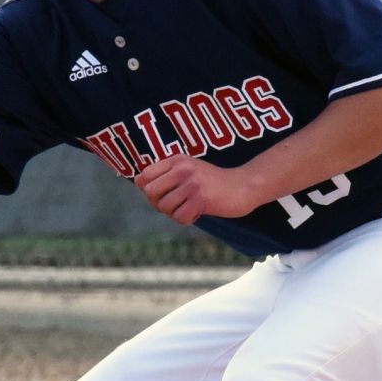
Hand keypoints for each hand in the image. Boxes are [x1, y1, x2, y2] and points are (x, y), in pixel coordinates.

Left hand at [133, 154, 260, 224]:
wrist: (244, 186)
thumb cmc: (213, 182)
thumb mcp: (189, 169)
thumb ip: (167, 173)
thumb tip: (138, 182)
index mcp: (177, 160)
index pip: (144, 175)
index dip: (148, 190)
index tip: (163, 194)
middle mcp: (182, 169)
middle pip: (150, 192)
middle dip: (158, 204)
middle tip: (174, 205)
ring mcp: (192, 183)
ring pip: (164, 207)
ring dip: (175, 213)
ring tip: (189, 208)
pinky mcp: (201, 199)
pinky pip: (180, 217)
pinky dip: (187, 220)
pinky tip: (198, 213)